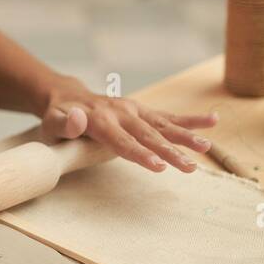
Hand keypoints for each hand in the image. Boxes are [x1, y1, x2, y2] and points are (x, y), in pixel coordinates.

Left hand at [38, 78, 217, 172]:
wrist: (66, 96)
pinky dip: (189, 119)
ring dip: (186, 137)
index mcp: (100, 120)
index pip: (122, 142)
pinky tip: (212, 121)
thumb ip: (65, 123)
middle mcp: (121, 113)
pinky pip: (167, 116)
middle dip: (170, 152)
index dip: (141, 154)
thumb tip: (76, 118)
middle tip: (190, 167)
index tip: (159, 166)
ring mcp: (133, 110)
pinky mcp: (141, 111)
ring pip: (163, 125)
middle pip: (148, 136)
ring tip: (206, 148)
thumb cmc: (57, 117)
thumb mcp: (52, 121)